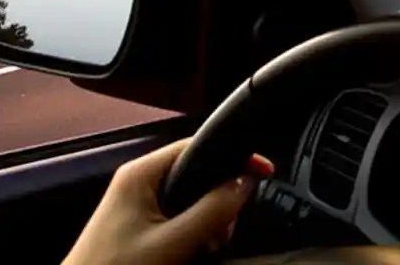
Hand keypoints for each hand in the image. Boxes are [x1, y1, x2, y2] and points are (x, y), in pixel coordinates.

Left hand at [63, 138, 274, 264]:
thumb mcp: (172, 242)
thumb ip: (212, 211)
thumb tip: (245, 184)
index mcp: (140, 174)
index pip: (198, 146)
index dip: (233, 157)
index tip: (262, 171)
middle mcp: (138, 183)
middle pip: (198, 174)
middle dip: (220, 200)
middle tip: (225, 229)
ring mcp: (137, 205)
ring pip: (192, 199)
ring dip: (209, 220)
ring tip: (208, 246)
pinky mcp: (139, 226)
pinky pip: (179, 217)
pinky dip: (194, 232)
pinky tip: (195, 251)